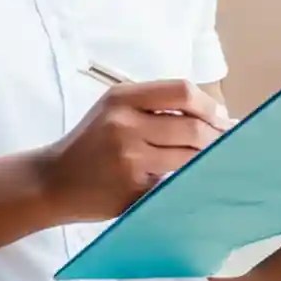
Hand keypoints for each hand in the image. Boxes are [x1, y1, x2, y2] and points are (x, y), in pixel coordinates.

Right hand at [38, 80, 235, 221]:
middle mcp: (125, 124)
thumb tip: (215, 115)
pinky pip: (174, 182)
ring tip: (214, 161)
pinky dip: (188, 180)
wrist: (52, 181)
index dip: (209, 105)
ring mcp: (129, 159)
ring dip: (207, 160)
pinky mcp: (132, 189)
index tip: (220, 118)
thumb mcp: (114, 110)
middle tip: (227, 145)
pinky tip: (191, 181)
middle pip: (193, 127)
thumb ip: (155, 107)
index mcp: (123, 98)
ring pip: (189, 157)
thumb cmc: (91, 144)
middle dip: (217, 138)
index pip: (182, 91)